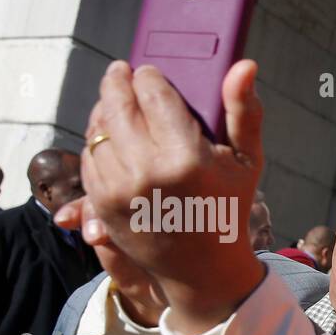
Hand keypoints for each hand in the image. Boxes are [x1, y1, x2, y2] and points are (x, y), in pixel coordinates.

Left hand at [79, 59, 265, 334]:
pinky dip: (97, 141)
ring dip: (104, 109)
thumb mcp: (246, 161)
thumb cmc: (228, 208)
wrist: (203, 270)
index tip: (150, 73)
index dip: (148, 75)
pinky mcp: (101, 203)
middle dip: (117, 81)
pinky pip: (89, 155)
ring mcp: (119, 189)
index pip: (151, 91)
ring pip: (97, 126)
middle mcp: (147, 171)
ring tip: (119, 105)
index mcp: (186, 157)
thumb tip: (245, 64)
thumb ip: (244, 110)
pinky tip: (113, 137)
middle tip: (122, 72)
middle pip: (115, 102)